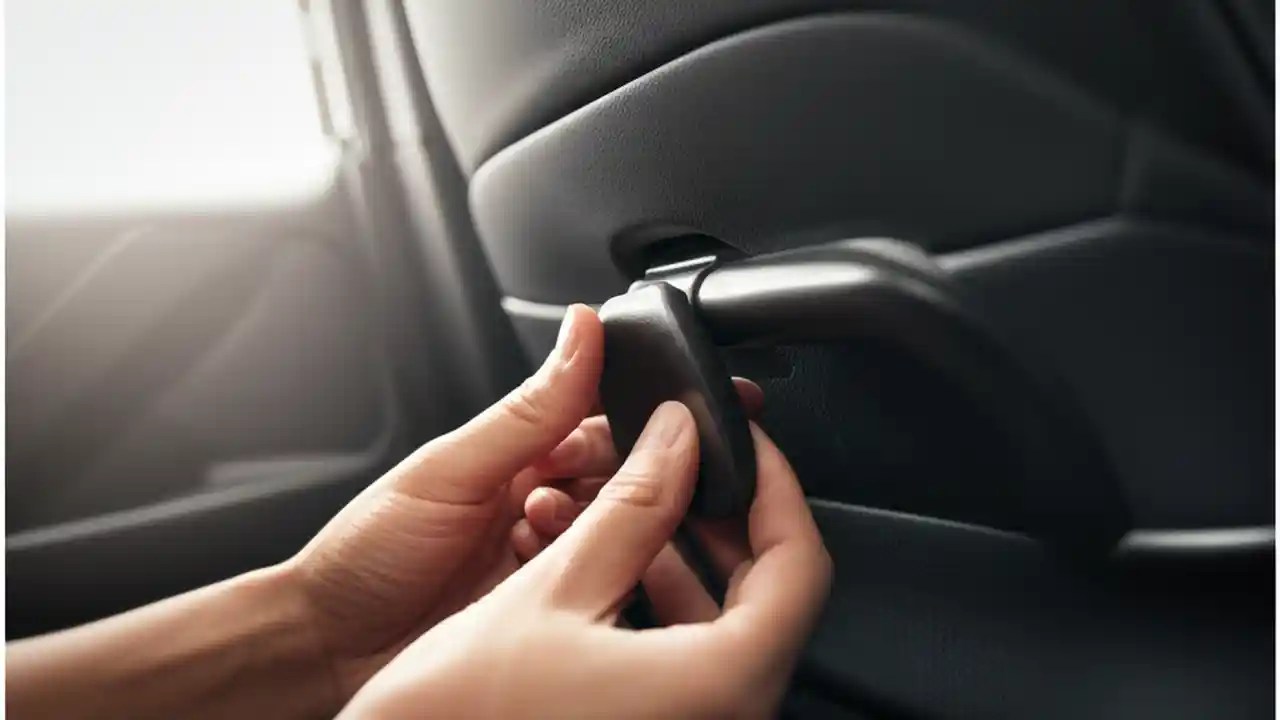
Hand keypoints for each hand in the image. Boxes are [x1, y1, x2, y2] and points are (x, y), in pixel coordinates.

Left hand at [282, 305, 605, 697]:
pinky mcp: (553, 617)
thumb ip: (530, 409)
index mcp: (519, 456)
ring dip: (583, 540)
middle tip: (545, 503)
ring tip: (524, 542)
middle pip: (621, 484)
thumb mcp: (453, 471)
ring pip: (620, 541)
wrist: (329, 652)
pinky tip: (542, 589)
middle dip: (600, 491)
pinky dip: (583, 587)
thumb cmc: (368, 554)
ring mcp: (548, 566)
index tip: (588, 448)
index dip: (614, 430)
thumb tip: (583, 328)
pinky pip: (602, 595)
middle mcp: (540, 507)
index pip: (602, 423)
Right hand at [339, 401, 832, 718]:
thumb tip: (677, 438)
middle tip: (692, 461)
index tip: (744, 444)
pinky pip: (697, 666)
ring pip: (732, 631)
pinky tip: (624, 571)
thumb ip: (633, 504)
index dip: (776, 486)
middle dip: (731, 518)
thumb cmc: (462, 719)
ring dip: (696, 560)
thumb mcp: (553, 589)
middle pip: (772, 597)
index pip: (800, 565)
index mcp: (719, 684)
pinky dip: (672, 611)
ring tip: (645, 504)